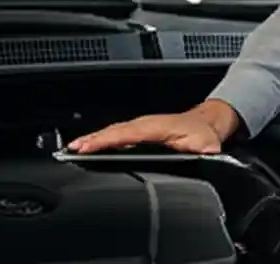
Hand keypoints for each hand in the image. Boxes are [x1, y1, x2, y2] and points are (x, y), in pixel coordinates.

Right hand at [67, 100, 239, 153]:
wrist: (208, 122)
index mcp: (159, 127)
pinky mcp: (139, 131)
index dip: (108, 140)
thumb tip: (206, 156)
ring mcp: (141, 127)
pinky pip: (117, 135)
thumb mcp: (208, 145)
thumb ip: (205, 152)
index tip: (89, 146)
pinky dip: (101, 140)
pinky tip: (90, 146)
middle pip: (114, 132)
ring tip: (73, 149)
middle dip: (92, 140)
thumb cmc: (204, 134)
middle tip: (71, 149)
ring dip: (93, 139)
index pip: (128, 133)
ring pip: (113, 133)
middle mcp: (146, 125)